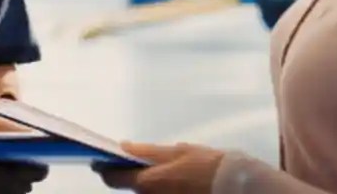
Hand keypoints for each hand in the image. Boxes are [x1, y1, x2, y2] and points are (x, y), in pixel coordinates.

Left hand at [99, 142, 224, 192]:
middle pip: (131, 186)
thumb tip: (125, 147)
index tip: (99, 159)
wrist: (237, 186)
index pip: (112, 179)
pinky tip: (176, 178)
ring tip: (167, 168)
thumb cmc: (208, 166)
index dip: (103, 167)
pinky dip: (162, 186)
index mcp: (148, 183)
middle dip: (131, 173)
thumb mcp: (179, 152)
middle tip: (138, 159)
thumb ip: (148, 151)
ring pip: (147, 191)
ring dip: (149, 180)